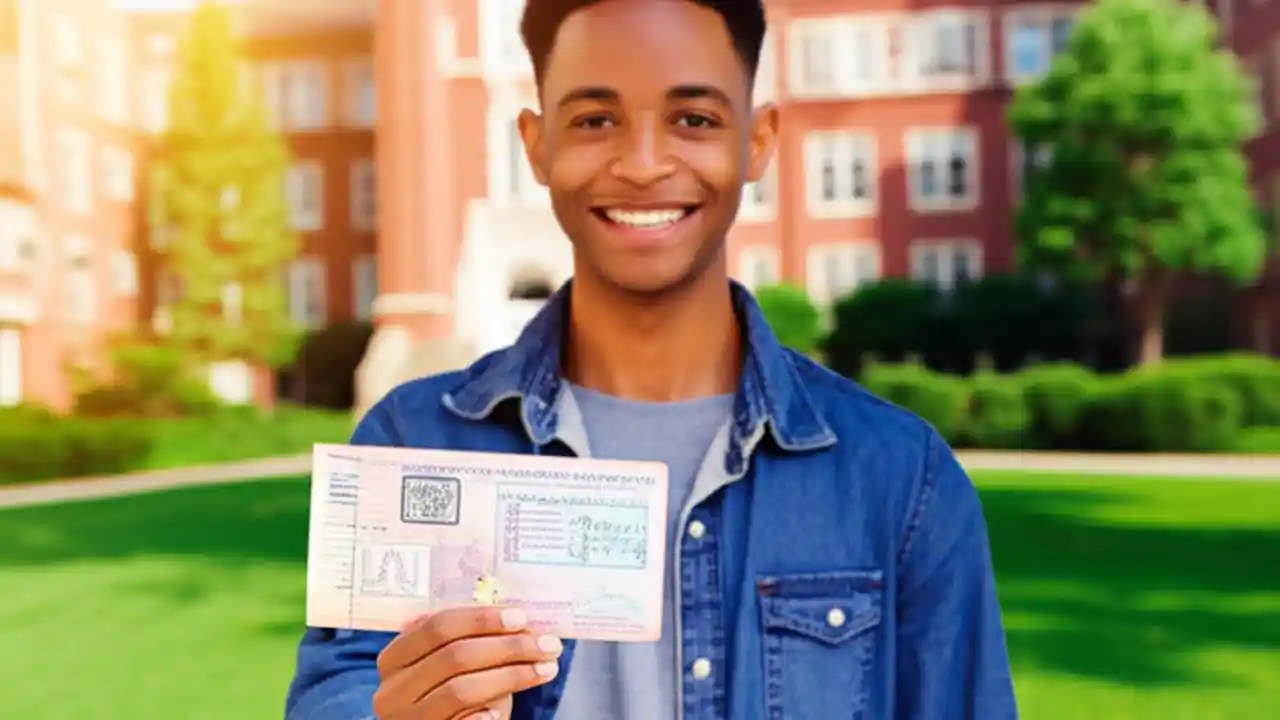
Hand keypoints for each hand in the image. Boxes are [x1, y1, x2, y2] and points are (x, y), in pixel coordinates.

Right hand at [372, 606, 563, 719]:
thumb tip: (521, 621)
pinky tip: (503, 708)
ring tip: (547, 668)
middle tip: (548, 644)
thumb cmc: (450, 692)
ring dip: (512, 676)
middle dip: (508, 646)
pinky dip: (485, 714)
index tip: (521, 617)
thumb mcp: (453, 665)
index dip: (481, 619)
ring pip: (462, 689)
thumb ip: (474, 642)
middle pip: (454, 656)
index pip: (437, 627)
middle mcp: (392, 690)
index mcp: (394, 658)